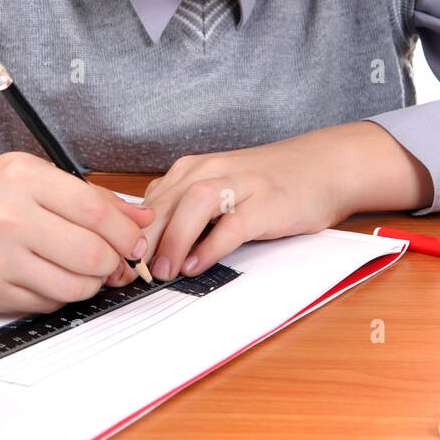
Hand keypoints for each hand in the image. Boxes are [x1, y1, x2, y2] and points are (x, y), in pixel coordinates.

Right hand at [0, 152, 155, 312]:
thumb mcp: (25, 173)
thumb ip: (85, 195)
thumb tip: (141, 219)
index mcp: (22, 179)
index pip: (96, 211)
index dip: (128, 232)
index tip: (138, 241)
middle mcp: (7, 218)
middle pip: (91, 255)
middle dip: (114, 263)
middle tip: (116, 260)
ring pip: (73, 286)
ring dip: (90, 282)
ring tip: (83, 268)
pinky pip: (45, 304)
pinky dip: (58, 294)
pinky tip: (48, 275)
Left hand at [115, 122, 430, 283]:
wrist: (322, 166)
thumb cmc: (267, 182)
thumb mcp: (218, 188)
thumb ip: (184, 209)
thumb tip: (146, 246)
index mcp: (194, 170)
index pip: (149, 202)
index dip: (129, 234)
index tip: (117, 263)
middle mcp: (211, 171)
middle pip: (164, 204)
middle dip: (143, 240)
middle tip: (131, 274)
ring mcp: (241, 185)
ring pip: (193, 206)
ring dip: (172, 240)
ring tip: (163, 272)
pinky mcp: (266, 204)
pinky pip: (232, 224)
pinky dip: (211, 246)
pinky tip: (198, 266)